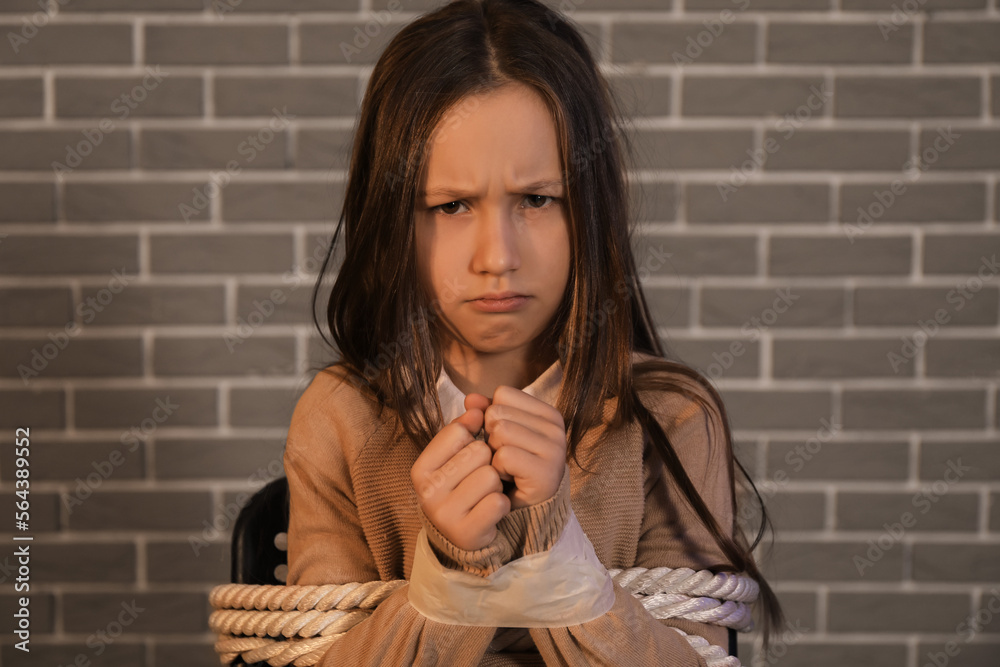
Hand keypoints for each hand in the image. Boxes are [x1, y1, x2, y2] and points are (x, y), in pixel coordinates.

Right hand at [410, 393, 510, 551]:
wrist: (464, 533)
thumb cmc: (463, 484)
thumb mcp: (457, 454)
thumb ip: (465, 427)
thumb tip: (477, 408)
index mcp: (421, 468)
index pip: (459, 432)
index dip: (474, 440)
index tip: (470, 457)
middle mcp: (427, 492)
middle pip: (478, 452)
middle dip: (488, 462)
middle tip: (480, 478)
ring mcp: (444, 515)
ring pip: (491, 476)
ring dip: (497, 484)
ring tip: (486, 494)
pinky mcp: (466, 534)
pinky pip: (499, 503)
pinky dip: (502, 504)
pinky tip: (493, 511)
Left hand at [484, 386, 566, 509]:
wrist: (524, 509)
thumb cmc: (510, 467)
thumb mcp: (496, 433)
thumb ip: (484, 411)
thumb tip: (470, 399)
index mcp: (548, 413)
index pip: (503, 394)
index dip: (492, 417)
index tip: (505, 440)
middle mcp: (556, 428)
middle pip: (498, 413)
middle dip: (490, 437)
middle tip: (504, 458)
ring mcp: (555, 450)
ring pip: (500, 432)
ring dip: (493, 454)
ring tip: (506, 468)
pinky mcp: (546, 472)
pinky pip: (504, 456)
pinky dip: (497, 469)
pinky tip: (508, 478)